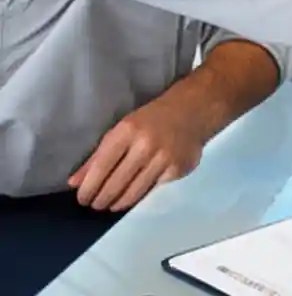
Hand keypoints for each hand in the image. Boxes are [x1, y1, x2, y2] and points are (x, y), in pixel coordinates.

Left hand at [68, 97, 204, 210]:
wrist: (192, 112)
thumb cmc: (150, 120)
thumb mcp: (121, 130)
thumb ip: (97, 156)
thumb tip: (74, 183)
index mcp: (127, 131)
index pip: (101, 166)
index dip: (89, 187)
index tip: (82, 199)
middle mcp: (145, 145)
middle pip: (116, 183)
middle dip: (102, 199)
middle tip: (96, 205)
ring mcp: (164, 158)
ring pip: (134, 191)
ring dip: (119, 203)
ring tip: (112, 205)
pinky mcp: (178, 168)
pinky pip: (153, 190)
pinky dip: (141, 196)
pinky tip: (133, 196)